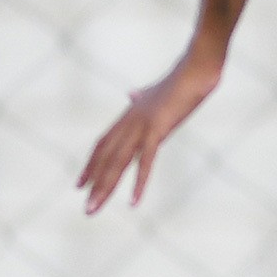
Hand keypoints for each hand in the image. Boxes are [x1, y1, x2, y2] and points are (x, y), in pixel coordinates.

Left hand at [78, 50, 223, 213]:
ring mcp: (142, 126)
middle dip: (95, 184)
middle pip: (106, 158)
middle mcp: (129, 122)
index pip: (102, 145)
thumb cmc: (183, 78)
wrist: (196, 68)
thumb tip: (130, 94)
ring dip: (105, 187)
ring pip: (118, 162)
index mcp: (129, 115)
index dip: (90, 165)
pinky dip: (139, 182)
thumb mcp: (156, 91)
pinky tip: (133, 202)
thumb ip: (141, 96)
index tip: (80, 184)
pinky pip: (145, 161)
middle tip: (86, 209)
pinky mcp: (158, 129)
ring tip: (94, 209)